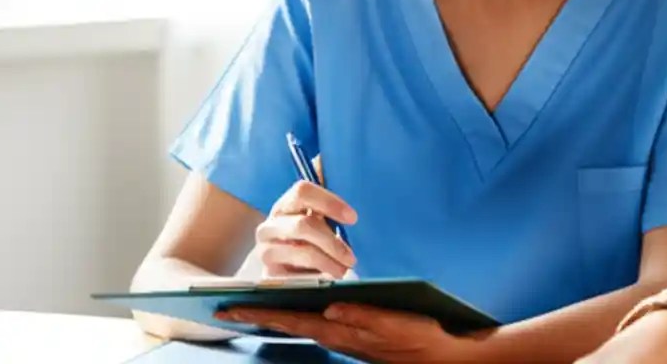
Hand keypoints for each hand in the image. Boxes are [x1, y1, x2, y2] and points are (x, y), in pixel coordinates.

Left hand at [217, 304, 482, 362]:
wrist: (441, 357)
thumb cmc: (420, 337)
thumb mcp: (394, 324)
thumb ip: (363, 317)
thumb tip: (331, 308)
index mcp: (344, 333)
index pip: (293, 321)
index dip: (261, 314)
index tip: (231, 308)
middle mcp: (338, 338)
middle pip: (290, 325)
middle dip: (258, 316)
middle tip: (225, 309)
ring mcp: (345, 340)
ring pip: (301, 327)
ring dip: (275, 318)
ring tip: (251, 308)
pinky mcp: (354, 339)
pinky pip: (316, 328)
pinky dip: (297, 320)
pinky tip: (294, 313)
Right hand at [253, 180, 357, 278]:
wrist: (284, 269)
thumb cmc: (309, 240)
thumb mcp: (319, 220)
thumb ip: (328, 206)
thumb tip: (348, 181)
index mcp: (286, 205)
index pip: (302, 191)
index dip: (329, 202)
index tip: (353, 218)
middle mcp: (271, 224)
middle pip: (303, 225)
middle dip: (332, 241)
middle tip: (352, 256)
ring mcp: (266, 248)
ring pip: (302, 250)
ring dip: (328, 260)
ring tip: (344, 269)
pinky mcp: (268, 271)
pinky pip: (296, 272)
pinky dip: (317, 273)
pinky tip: (329, 275)